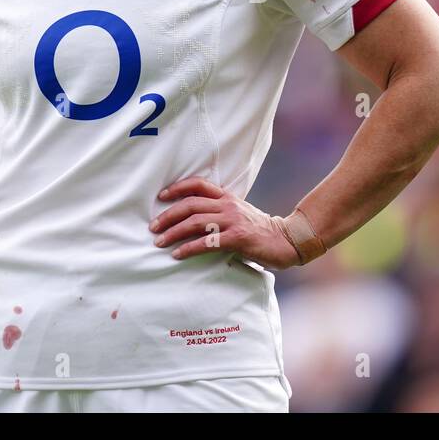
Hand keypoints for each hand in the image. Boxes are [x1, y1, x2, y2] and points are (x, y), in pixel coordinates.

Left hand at [150, 177, 299, 269]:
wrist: (286, 240)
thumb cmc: (260, 230)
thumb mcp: (239, 213)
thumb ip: (220, 212)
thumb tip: (193, 219)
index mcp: (227, 197)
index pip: (198, 184)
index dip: (178, 188)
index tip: (161, 196)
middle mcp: (228, 205)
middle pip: (190, 205)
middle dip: (168, 215)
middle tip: (152, 226)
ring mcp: (233, 220)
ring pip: (195, 222)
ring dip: (173, 232)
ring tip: (159, 241)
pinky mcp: (237, 238)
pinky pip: (207, 242)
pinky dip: (189, 248)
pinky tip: (178, 254)